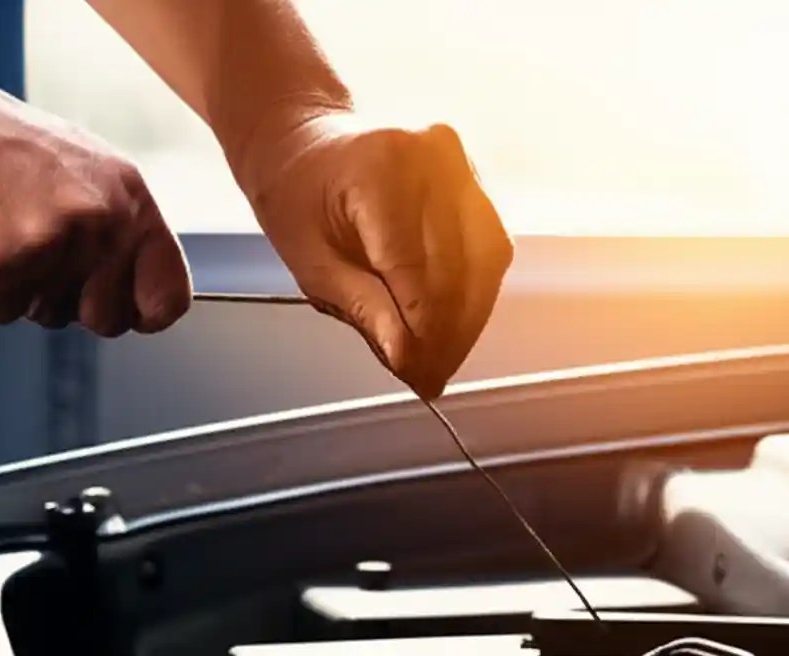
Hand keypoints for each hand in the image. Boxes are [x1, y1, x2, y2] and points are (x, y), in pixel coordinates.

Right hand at [0, 63, 191, 335]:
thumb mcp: (80, 166)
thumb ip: (119, 224)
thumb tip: (149, 289)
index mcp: (128, 195)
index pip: (170, 293)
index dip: (146, 313)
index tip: (129, 312)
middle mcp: (99, 221)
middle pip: (108, 319)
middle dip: (73, 303)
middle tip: (35, 253)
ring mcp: (49, 245)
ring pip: (48, 316)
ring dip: (21, 289)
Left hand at [245, 113, 512, 398]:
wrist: (306, 145)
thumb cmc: (298, 198)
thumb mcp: (313, 264)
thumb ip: (368, 310)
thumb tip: (409, 358)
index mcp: (379, 171)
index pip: (418, 271)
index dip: (425, 333)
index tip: (420, 376)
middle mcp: (430, 156)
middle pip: (459, 269)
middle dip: (449, 333)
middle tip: (431, 377)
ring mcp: (458, 162)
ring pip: (487, 260)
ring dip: (470, 316)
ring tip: (442, 357)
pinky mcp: (474, 177)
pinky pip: (489, 245)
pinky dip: (474, 289)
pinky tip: (453, 321)